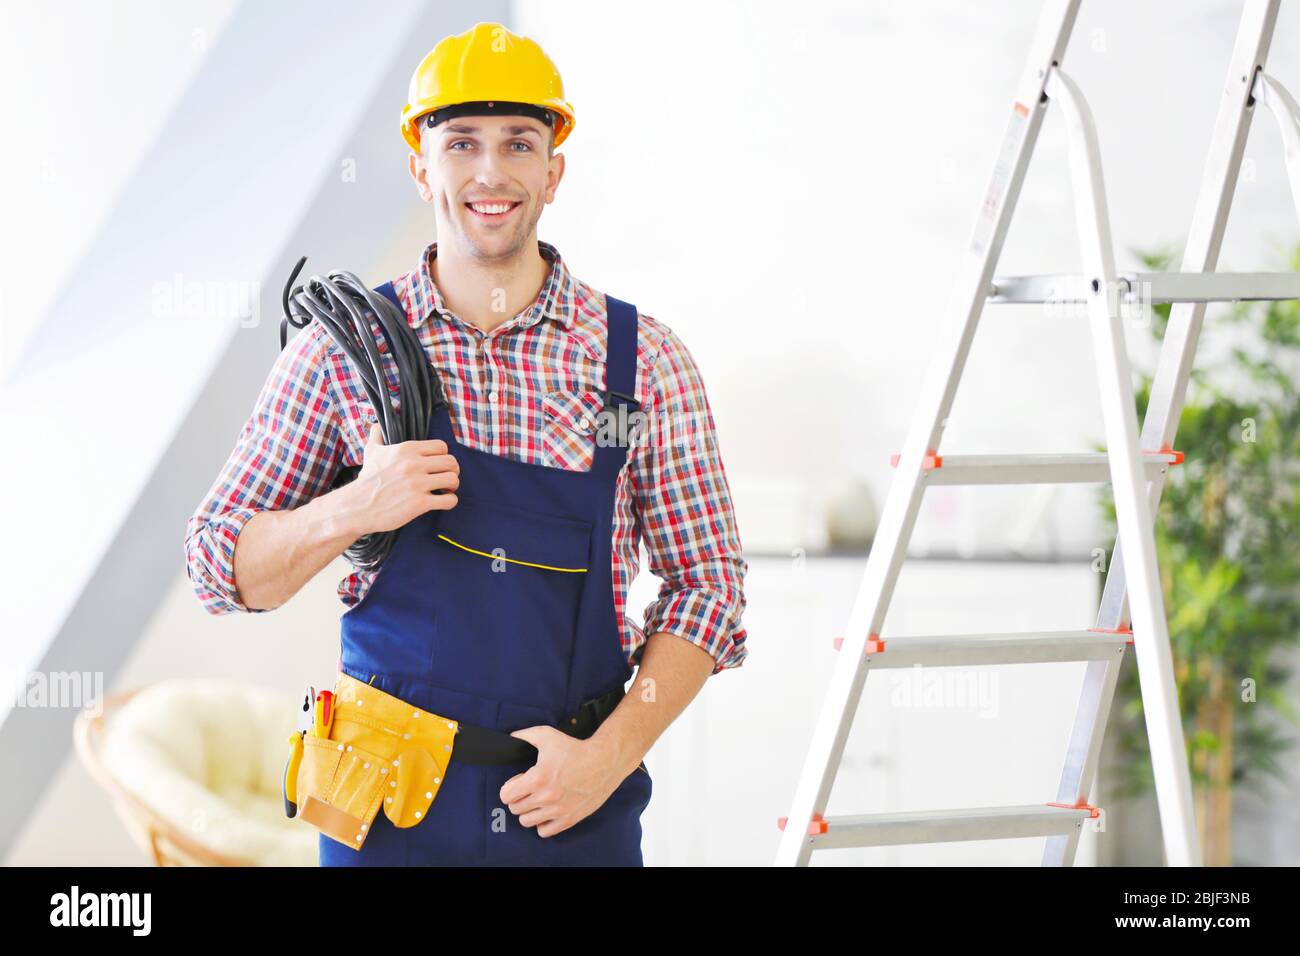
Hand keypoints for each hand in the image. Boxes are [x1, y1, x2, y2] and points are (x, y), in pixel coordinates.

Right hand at [348, 423, 459, 532]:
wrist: (357, 506)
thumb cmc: (367, 480)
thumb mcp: (371, 452)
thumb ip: (377, 435)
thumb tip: (376, 424)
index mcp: (407, 449)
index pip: (441, 446)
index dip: (443, 456)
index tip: (438, 465)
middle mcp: (414, 464)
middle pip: (451, 462)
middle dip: (452, 471)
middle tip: (445, 478)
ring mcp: (417, 484)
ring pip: (453, 479)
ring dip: (453, 486)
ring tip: (445, 490)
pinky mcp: (419, 503)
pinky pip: (449, 500)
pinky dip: (450, 501)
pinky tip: (442, 502)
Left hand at [500, 726, 632, 837]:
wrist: (604, 762)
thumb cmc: (575, 748)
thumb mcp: (547, 735)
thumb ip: (524, 736)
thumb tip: (510, 739)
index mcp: (538, 778)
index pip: (506, 795)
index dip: (509, 786)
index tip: (518, 781)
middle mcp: (546, 797)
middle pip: (515, 808)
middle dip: (518, 797)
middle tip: (529, 788)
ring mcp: (558, 810)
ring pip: (526, 821)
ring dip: (529, 810)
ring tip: (538, 799)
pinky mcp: (569, 819)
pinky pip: (544, 831)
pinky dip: (542, 823)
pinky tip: (547, 810)